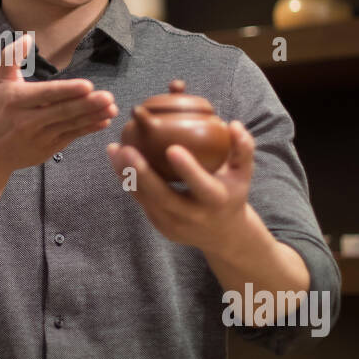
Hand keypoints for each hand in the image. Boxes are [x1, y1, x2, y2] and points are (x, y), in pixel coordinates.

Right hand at [0, 34, 116, 174]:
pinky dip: (88, 129)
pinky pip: (71, 137)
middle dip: (87, 105)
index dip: (67, 91)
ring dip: (92, 117)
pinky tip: (103, 121)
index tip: (87, 86)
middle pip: (62, 111)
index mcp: (16, 100)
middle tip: (108, 97)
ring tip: (112, 108)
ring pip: (69, 125)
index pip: (45, 94)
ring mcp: (39, 136)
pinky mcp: (47, 148)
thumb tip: (27, 37)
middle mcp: (27, 120)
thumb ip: (10, 57)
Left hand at [106, 119, 256, 253]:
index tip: (172, 149)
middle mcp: (193, 216)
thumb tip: (231, 124)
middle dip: (142, 174)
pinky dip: (128, 180)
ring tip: (115, 149)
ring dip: (126, 175)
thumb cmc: (232, 192)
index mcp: (215, 200)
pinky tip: (117, 159)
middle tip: (127, 149)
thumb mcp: (243, 172)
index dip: (187, 169)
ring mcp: (173, 224)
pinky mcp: (159, 225)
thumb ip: (242, 147)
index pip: (201, 186)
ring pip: (145, 199)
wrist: (223, 234)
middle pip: (163, 197)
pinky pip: (141, 200)